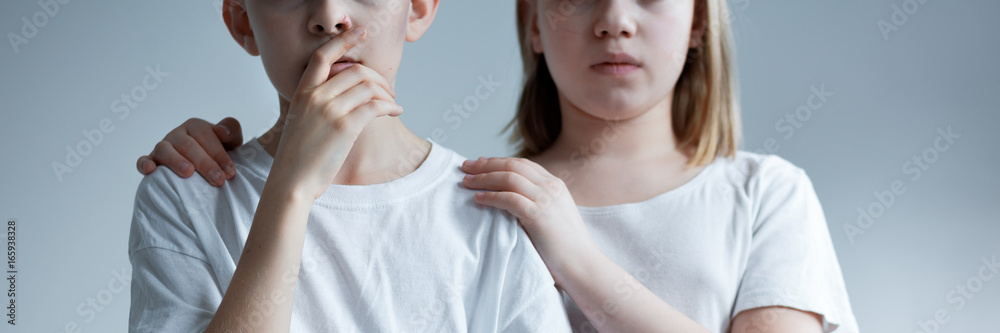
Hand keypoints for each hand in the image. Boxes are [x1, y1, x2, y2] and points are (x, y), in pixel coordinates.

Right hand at [136, 117, 244, 185]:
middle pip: (188, 145)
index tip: (230, 172)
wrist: (205, 167)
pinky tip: (151, 170)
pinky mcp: (152, 160)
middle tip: (218, 180)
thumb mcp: (231, 142)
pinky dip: (144, 164)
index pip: (206, 135)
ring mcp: (163, 147)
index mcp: (196, 126)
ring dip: (176, 161)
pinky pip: (143, 160)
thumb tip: (223, 131)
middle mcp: (178, 134)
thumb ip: (231, 130)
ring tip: (188, 173)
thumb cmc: (218, 154)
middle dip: (204, 163)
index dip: (219, 153)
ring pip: (164, 149)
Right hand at [268, 27, 402, 199]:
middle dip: (378, 78)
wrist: (291, 181)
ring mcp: (329, 110)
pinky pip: (376, 106)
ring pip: (369, 87)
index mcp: (301, 92)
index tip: (360, 32)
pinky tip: (396, 112)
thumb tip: (345, 92)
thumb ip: (316, 102)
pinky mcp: (345, 127)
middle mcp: (315, 97)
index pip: (323, 56)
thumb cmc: (298, 156)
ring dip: (387, 93)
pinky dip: (391, 106)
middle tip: (388, 90)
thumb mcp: (300, 120)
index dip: (343, 41)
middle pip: (356, 71)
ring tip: (393, 103)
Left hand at [461, 157, 596, 286]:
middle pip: (512, 165)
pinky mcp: (539, 215)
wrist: (583, 266)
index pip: (522, 164)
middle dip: (486, 164)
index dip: (498, 161)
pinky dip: (491, 196)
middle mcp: (551, 187)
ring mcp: (546, 199)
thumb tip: (510, 201)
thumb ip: (537, 204)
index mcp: (556, 185)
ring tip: (466, 182)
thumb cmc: (566, 249)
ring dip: (483, 178)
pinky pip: (509, 198)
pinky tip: (477, 199)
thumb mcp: (553, 217)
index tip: (480, 163)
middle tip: (465, 166)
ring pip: (508, 178)